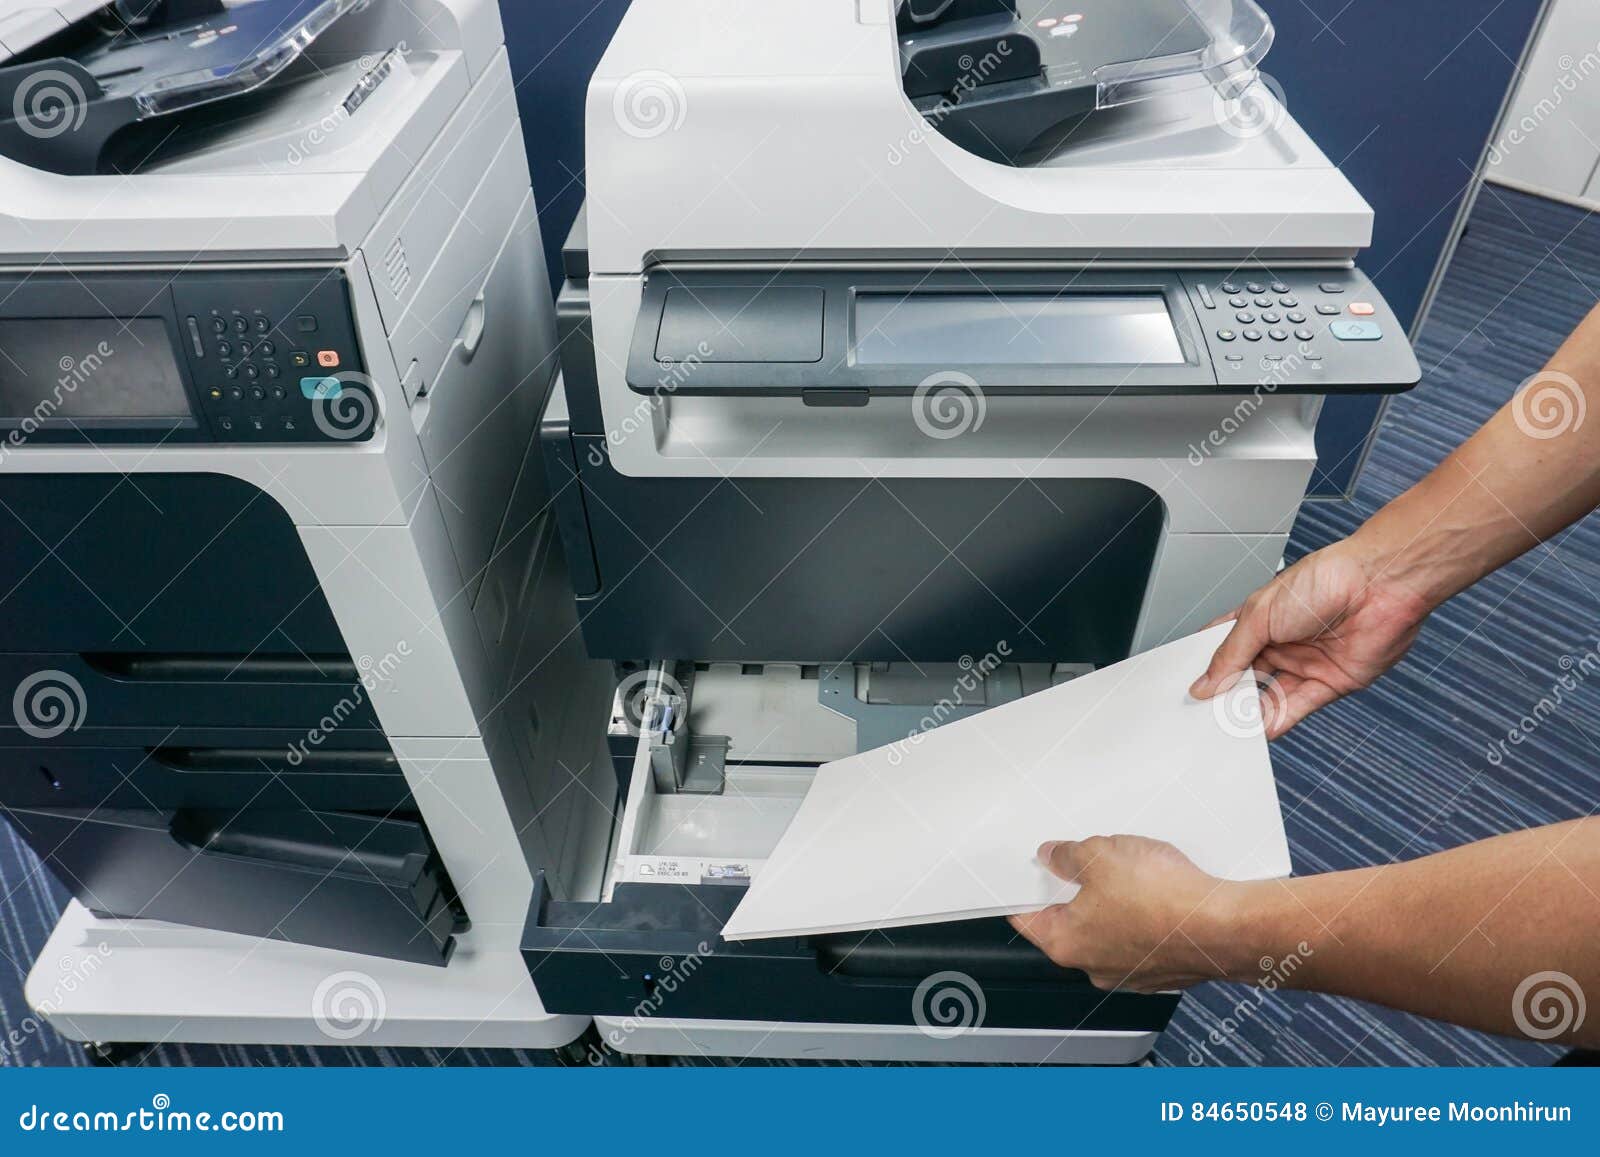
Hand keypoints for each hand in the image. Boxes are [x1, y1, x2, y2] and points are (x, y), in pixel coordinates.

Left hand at [1008, 836, 1248, 992]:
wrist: (1224, 926)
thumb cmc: (1162, 900)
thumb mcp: (1100, 855)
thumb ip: (1068, 855)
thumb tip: (1054, 856)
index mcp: (1066, 944)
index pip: (1026, 918)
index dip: (1023, 890)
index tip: (1026, 875)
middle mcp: (1095, 966)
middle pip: (1070, 922)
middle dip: (1076, 889)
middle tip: (1086, 860)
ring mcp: (1131, 972)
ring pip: (1109, 928)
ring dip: (1114, 901)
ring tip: (1131, 870)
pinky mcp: (1163, 968)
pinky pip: (1142, 936)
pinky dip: (1143, 915)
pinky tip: (1158, 891)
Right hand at [1188, 540, 1430, 737]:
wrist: (1380, 584)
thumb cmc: (1325, 579)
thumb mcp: (1258, 615)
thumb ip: (1230, 653)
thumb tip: (1205, 683)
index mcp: (1259, 619)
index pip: (1224, 648)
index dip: (1206, 668)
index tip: (1190, 688)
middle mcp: (1282, 642)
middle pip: (1246, 677)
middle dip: (1226, 696)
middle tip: (1205, 714)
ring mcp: (1306, 663)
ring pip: (1271, 697)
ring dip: (1250, 713)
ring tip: (1228, 726)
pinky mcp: (1331, 682)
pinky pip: (1300, 707)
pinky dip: (1279, 720)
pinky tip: (1260, 729)